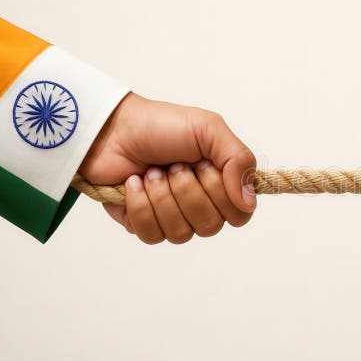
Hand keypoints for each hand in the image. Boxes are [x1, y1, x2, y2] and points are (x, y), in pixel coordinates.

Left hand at [79, 93, 256, 243]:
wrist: (113, 129)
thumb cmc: (161, 125)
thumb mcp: (209, 129)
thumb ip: (239, 160)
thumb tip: (248, 202)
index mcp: (223, 183)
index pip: (239, 215)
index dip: (222, 195)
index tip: (203, 165)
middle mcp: (202, 204)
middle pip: (210, 226)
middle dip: (188, 191)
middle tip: (174, 164)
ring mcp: (173, 218)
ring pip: (181, 233)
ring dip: (163, 197)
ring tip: (152, 171)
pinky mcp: (144, 225)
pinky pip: (152, 235)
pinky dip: (141, 206)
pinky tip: (134, 183)